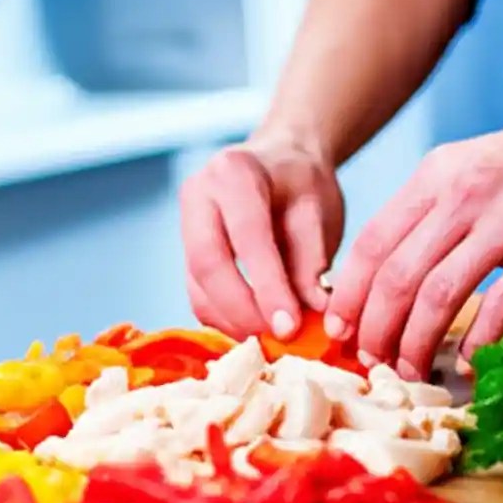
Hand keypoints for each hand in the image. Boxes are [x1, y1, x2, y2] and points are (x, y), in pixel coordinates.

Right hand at [180, 134, 344, 338]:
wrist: (280, 163)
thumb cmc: (301, 184)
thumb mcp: (317, 211)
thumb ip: (312, 261)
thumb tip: (314, 315)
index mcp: (234, 173)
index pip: (247, 237)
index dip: (267, 286)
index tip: (291, 326)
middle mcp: (198, 196)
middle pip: (207, 265)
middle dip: (243, 311)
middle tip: (279, 339)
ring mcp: (184, 227)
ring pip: (198, 288)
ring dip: (233, 323)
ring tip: (272, 339)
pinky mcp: (186, 255)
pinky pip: (199, 296)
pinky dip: (226, 320)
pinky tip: (256, 329)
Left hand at [323, 97, 502, 379]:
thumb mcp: (480, 167)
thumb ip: (437, 211)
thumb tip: (393, 273)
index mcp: (439, 174)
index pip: (371, 242)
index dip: (349, 294)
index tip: (341, 330)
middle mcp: (466, 191)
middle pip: (396, 275)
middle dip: (376, 329)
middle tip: (371, 362)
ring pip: (439, 294)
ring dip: (417, 342)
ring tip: (411, 371)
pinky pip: (501, 303)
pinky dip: (477, 341)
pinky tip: (467, 362)